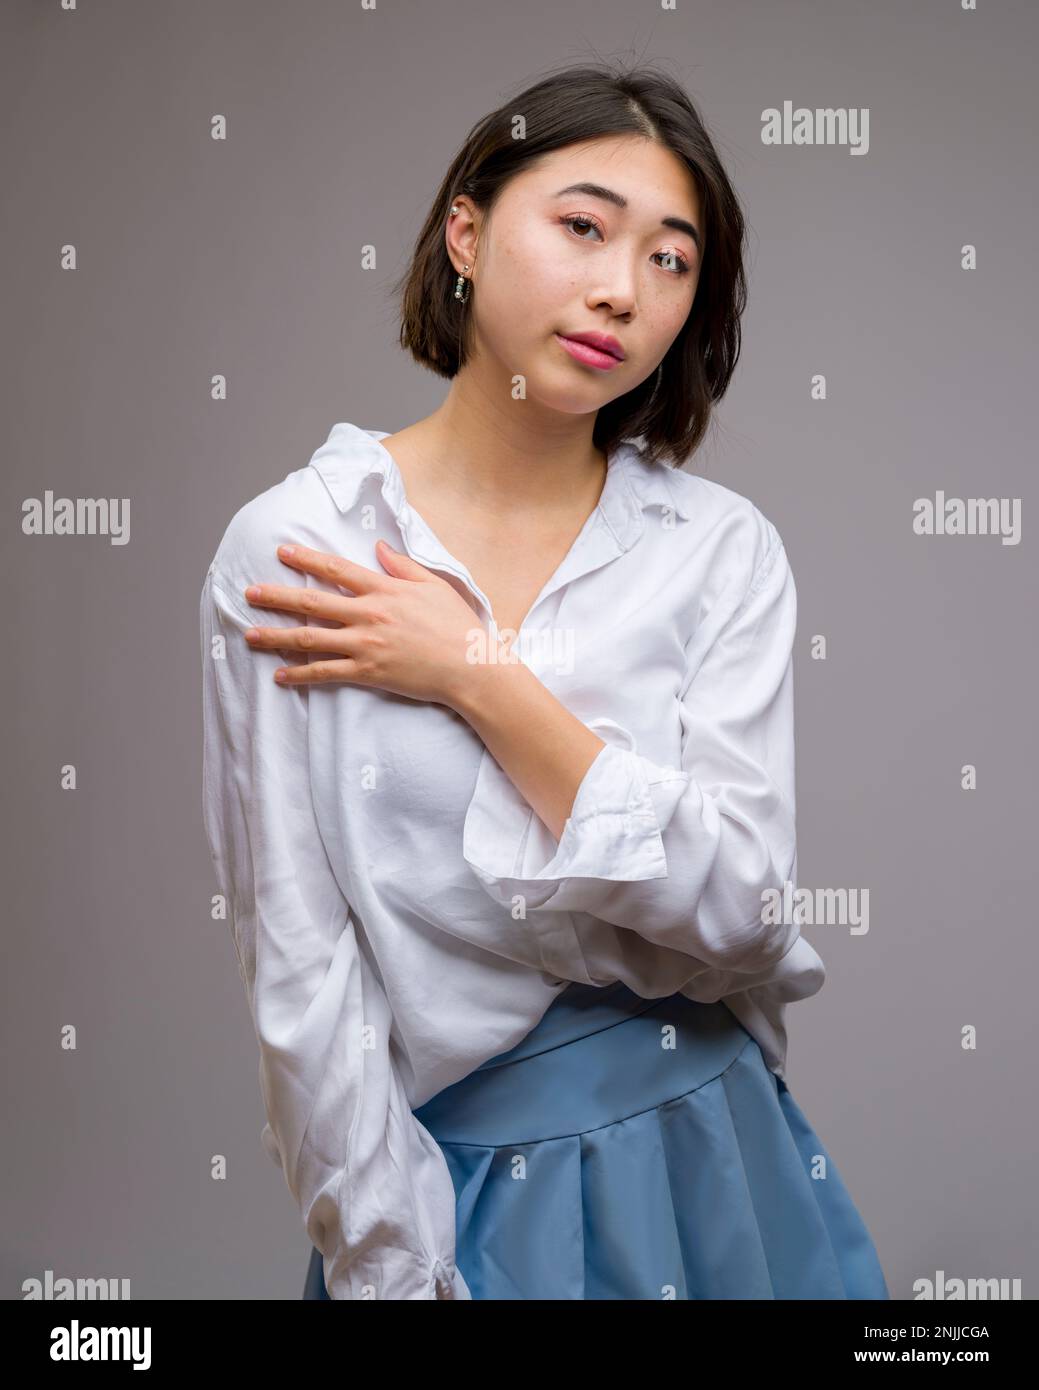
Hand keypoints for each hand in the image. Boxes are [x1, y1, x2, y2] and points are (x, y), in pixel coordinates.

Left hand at [242, 540, 490, 707]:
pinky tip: (279, 674)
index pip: (336, 569)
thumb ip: (402, 566)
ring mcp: (366, 645)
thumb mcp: (434, 585)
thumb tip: (378, 546)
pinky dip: (301, 674)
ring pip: (311, 638)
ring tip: (249, 635)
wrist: (470, 666)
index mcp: (384, 589)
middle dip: (276, 597)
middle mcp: (369, 614)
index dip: (306, 559)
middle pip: (312, 602)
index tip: (282, 552)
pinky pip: (326, 672)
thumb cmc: (457, 625)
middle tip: (249, 593)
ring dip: (277, 636)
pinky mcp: (368, 672)